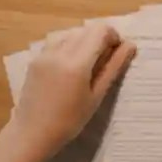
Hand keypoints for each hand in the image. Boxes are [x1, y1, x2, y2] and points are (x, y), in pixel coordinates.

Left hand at [10, 23, 135, 160]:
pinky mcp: (36, 58)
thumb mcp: (96, 96)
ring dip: (84, 41)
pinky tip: (69, 66)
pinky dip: (68, 45)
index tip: (117, 53)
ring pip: (71, 33)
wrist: (32, 132)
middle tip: (104, 61)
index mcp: (77, 62)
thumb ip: (113, 67)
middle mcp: (59, 51)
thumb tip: (130, 46)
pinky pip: (57, 41)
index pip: (100, 31)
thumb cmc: (69, 121)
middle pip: (87, 29)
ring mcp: (45, 53)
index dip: (114, 37)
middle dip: (100, 38)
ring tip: (86, 64)